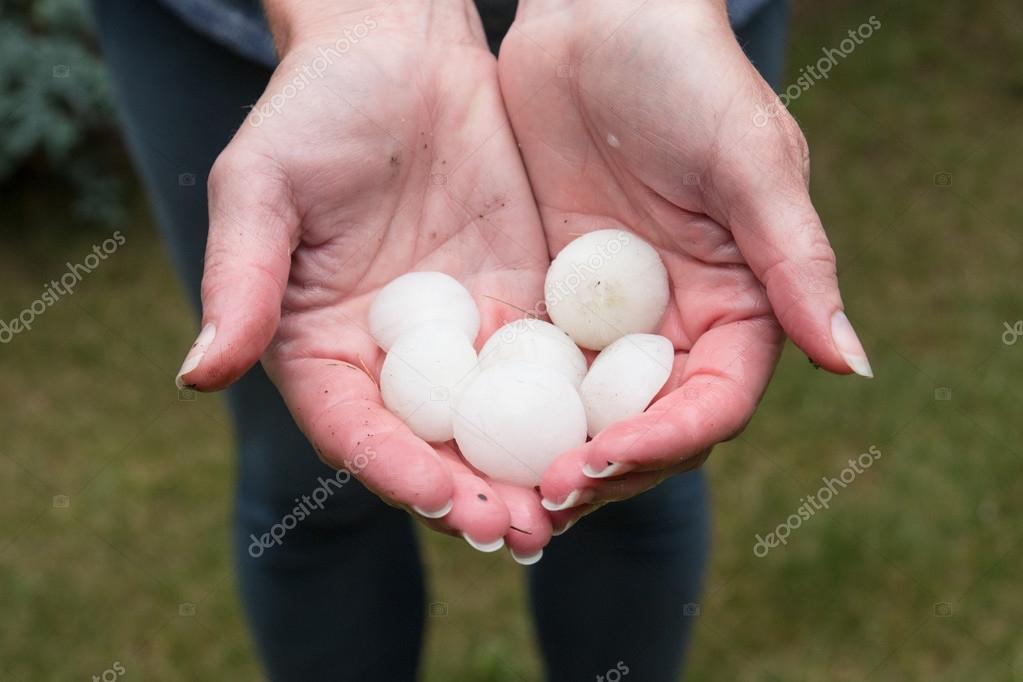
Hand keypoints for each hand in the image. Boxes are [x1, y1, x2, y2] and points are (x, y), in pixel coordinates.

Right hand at [175, 1, 553, 558]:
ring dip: (530, 474)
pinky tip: (608, 439)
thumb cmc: (314, 110)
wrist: (402, 54)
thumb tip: (198, 374)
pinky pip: (548, 371)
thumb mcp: (262, 187)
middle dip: (472, 499)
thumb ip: (242, 280)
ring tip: (568, 510)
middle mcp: (394, 361)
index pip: (355, 430)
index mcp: (322, 348)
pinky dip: (572, 414)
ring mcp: (461, 340)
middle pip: (432, 450)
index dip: (393, 470)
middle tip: (520, 534)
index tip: (438, 498)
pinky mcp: (517, 309)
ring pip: (496, 428)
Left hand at [498, 0, 871, 526]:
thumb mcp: (750, 161)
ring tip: (500, 486)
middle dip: (603, 470)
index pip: (711, 403)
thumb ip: (796, 263)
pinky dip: (504, 405)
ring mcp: (604, 318)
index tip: (607, 455)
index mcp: (735, 306)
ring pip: (581, 414)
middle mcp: (671, 324)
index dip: (667, 439)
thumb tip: (855, 366)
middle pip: (645, 427)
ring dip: (546, 454)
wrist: (596, 16)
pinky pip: (526, 368)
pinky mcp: (546, 298)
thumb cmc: (687, 72)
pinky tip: (464, 428)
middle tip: (543, 495)